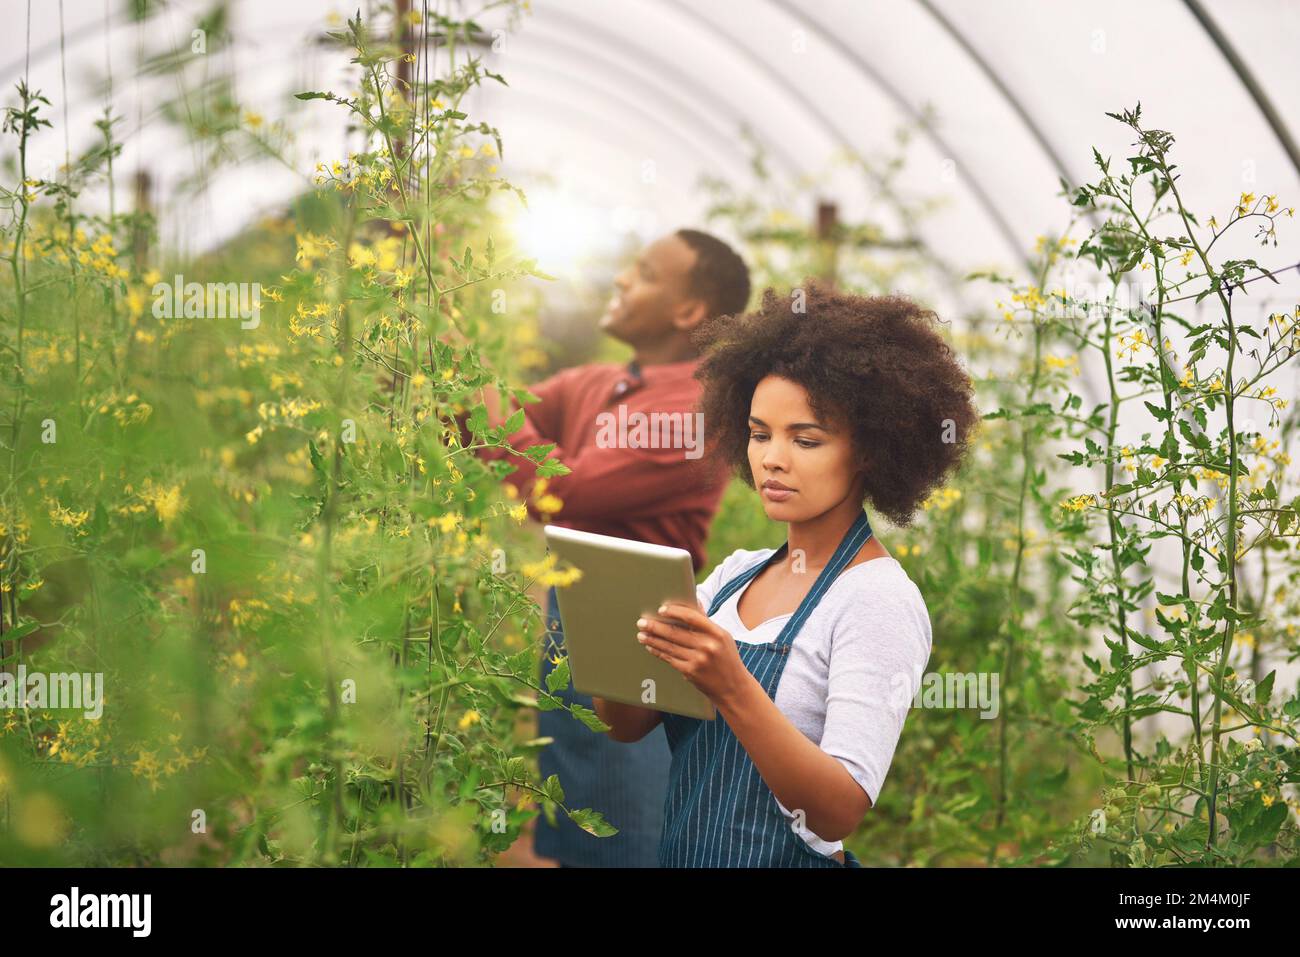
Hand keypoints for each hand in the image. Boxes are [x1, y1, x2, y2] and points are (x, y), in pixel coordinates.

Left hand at [636, 599, 751, 708]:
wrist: (733, 688)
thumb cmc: (727, 659)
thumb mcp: (723, 637)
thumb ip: (706, 621)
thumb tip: (695, 600)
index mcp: (717, 633)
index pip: (692, 617)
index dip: (674, 612)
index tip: (661, 609)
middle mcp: (708, 646)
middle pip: (676, 632)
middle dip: (655, 627)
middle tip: (641, 622)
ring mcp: (698, 660)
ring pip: (669, 646)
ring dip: (653, 639)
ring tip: (641, 634)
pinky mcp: (690, 672)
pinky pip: (670, 659)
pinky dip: (658, 652)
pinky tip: (650, 646)